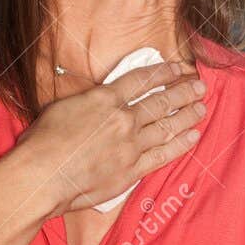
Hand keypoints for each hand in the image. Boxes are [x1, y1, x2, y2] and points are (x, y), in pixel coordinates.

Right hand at [16, 61, 206, 218]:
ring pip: (167, 126)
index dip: (164, 72)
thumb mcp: (65, 106)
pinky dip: (180, 144)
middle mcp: (123, 119)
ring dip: (187, 116)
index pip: (142, 79)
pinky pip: (163, 155)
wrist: (42, 176)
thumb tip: (103, 98)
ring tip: (201, 108)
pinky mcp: (132, 170)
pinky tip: (192, 137)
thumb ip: (91, 101)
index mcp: (105, 99)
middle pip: (161, 101)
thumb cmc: (43, 142)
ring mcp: (130, 146)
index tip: (179, 68)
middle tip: (199, 87)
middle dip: (183, 92)